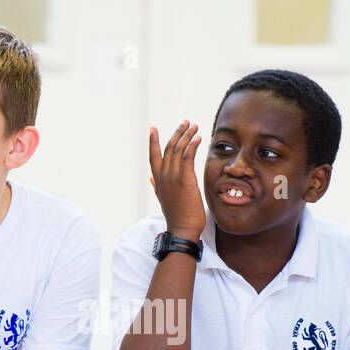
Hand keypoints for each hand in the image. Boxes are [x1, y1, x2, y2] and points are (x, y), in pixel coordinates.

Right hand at [149, 121, 206, 240]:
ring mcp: (173, 177)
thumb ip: (156, 187)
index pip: (153, 157)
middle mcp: (163, 176)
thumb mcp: (163, 199)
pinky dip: (192, 144)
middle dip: (177, 132)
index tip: (152, 128)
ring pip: (178, 149)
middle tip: (186, 122)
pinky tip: (198, 138)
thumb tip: (151, 179)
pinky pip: (188, 156)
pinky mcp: (185, 179)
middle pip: (169, 148)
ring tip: (194, 126)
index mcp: (158, 181)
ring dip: (186, 135)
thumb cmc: (177, 216)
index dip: (153, 142)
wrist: (182, 228)